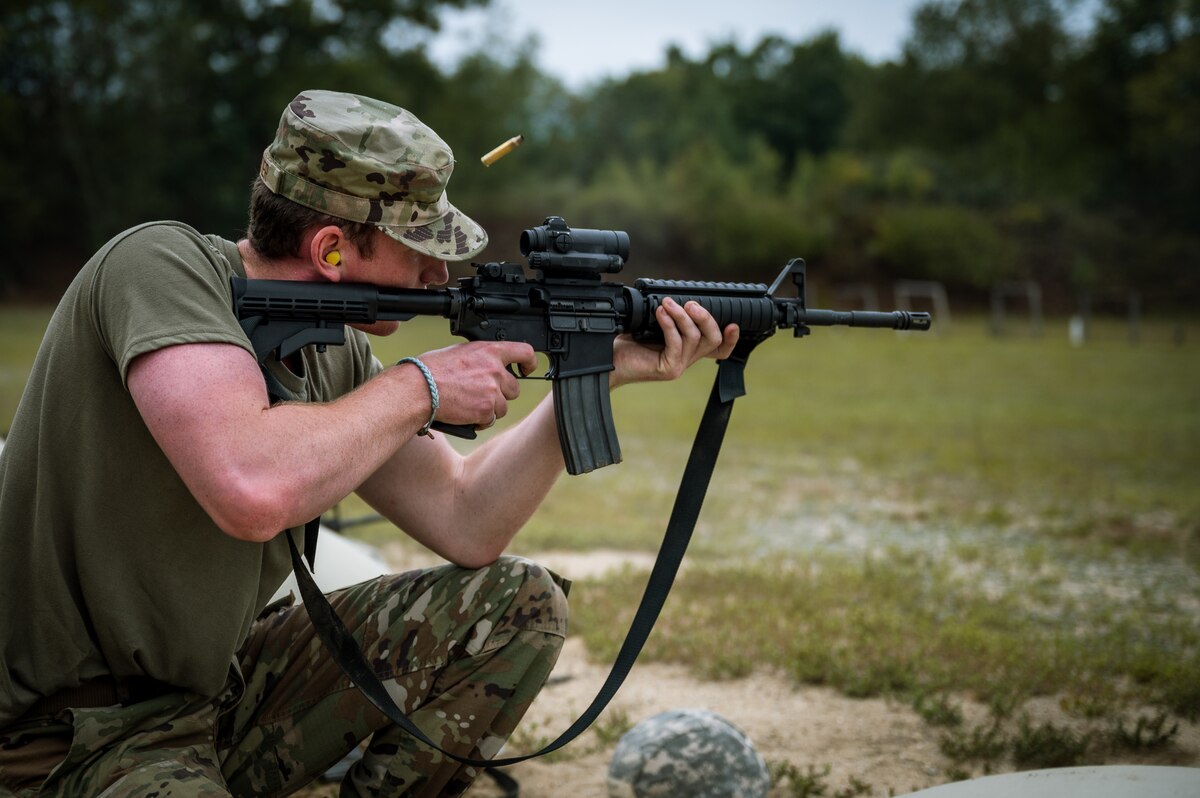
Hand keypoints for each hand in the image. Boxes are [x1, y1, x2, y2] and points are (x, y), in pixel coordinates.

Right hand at [414, 341, 536, 427]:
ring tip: (468, 403)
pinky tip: (464, 413)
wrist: (419, 389)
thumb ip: (481, 358)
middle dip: (501, 394)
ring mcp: (492, 391)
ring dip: (490, 409)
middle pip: (514, 388)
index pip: (525, 352)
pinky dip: (479, 420)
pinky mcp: (486, 410)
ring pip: (503, 407)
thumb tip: (490, 365)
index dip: (530, 363)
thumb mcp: (461, 352)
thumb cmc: (431, 370)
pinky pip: (490, 420)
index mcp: (489, 351)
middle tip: (481, 394)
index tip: (526, 369)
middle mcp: (495, 370)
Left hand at [611, 297, 739, 388]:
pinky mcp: (667, 369)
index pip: (718, 348)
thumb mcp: (651, 325)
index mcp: (687, 349)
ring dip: (682, 316)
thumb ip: (669, 315)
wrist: (607, 361)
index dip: (731, 338)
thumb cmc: (627, 342)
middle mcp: (686, 358)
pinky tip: (660, 314)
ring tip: (667, 303)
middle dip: (706, 317)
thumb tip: (676, 295)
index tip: (734, 323)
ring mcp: (678, 365)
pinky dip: (669, 325)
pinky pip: (676, 343)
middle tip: (690, 303)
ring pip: (695, 338)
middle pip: (714, 340)